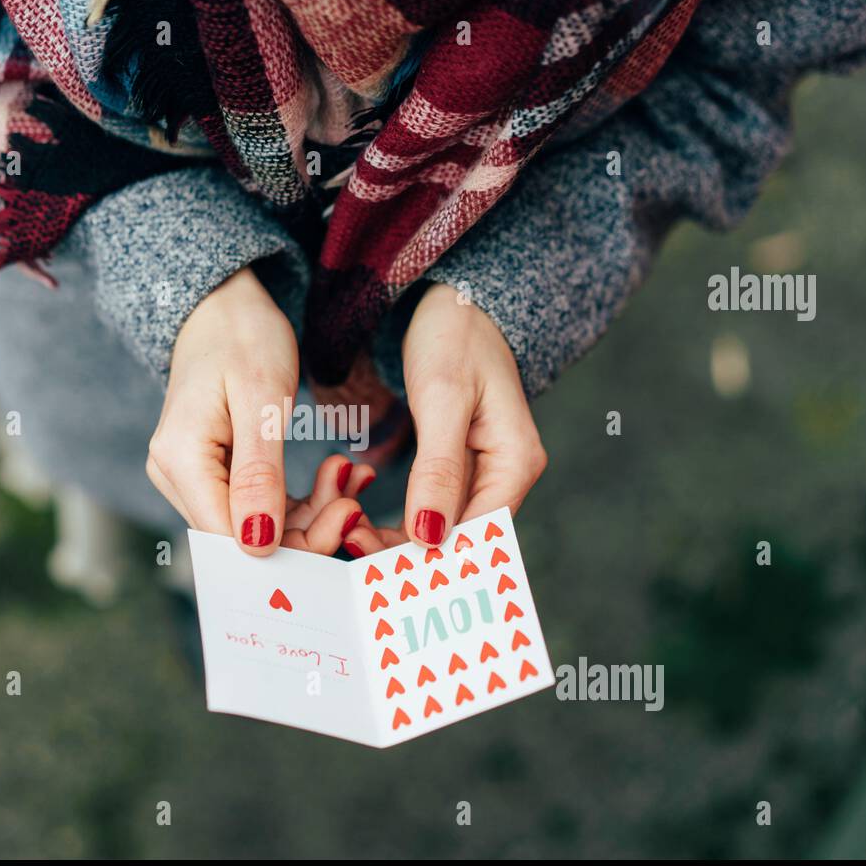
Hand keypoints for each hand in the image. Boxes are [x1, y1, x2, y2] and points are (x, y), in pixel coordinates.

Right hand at [147, 269, 373, 555]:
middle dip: (308, 528)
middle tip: (357, 498)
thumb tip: (257, 546)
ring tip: (351, 476)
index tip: (349, 518)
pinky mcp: (212, 473)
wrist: (223, 305)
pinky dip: (302, 499)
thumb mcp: (263, 399)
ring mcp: (191, 477)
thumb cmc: (243, 336)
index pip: (231, 536)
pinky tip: (336, 475)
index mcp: (180, 459)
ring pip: (257, 526)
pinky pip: (259, 505)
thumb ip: (259, 475)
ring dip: (312, 512)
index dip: (291, 545)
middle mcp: (175, 476)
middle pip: (244, 538)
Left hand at [344, 283, 546, 552]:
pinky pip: (433, 507)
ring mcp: (486, 471)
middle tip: (349, 546)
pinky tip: (362, 521)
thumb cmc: (454, 335)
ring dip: (399, 540)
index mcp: (517, 461)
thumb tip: (431, 538)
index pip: (479, 532)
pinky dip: (400, 520)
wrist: (454, 299)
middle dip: (408, 552)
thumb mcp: (442, 397)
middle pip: (462, 536)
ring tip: (348, 535)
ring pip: (444, 527)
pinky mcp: (461, 464)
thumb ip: (438, 469)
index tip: (378, 566)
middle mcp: (508, 474)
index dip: (431, 556)